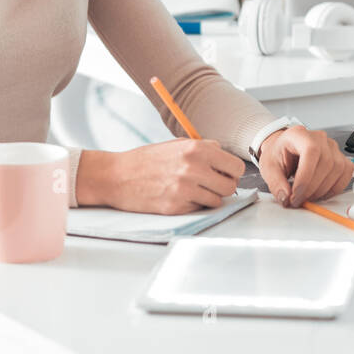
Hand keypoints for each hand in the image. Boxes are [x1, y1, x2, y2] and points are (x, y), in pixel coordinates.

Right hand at [98, 139, 245, 213]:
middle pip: (230, 187)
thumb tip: (226, 157)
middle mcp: (193, 168)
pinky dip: (193, 205)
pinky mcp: (175, 207)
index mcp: (197, 149)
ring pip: (217, 201)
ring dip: (208, 197)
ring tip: (191, 190)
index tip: (223, 173)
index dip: (231, 172)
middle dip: (222, 187)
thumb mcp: (178, 144)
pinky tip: (178, 196)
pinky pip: (199, 209)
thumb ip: (205, 148)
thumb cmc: (148, 159)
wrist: (117, 176)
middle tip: (210, 184)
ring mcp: (185, 189)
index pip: (236, 167)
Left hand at [258, 124, 353, 206]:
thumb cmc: (279, 153)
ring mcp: (332, 147)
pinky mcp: (340, 157)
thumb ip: (276, 183)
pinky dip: (336, 187)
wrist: (285, 149)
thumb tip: (285, 197)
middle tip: (298, 200)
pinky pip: (347, 172)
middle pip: (326, 163)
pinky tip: (321, 192)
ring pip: (338, 169)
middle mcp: (319, 138)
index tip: (295, 194)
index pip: (311, 152)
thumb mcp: (269, 167)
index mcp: (300, 135)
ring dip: (323, 189)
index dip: (305, 177)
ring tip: (308, 196)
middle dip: (312, 188)